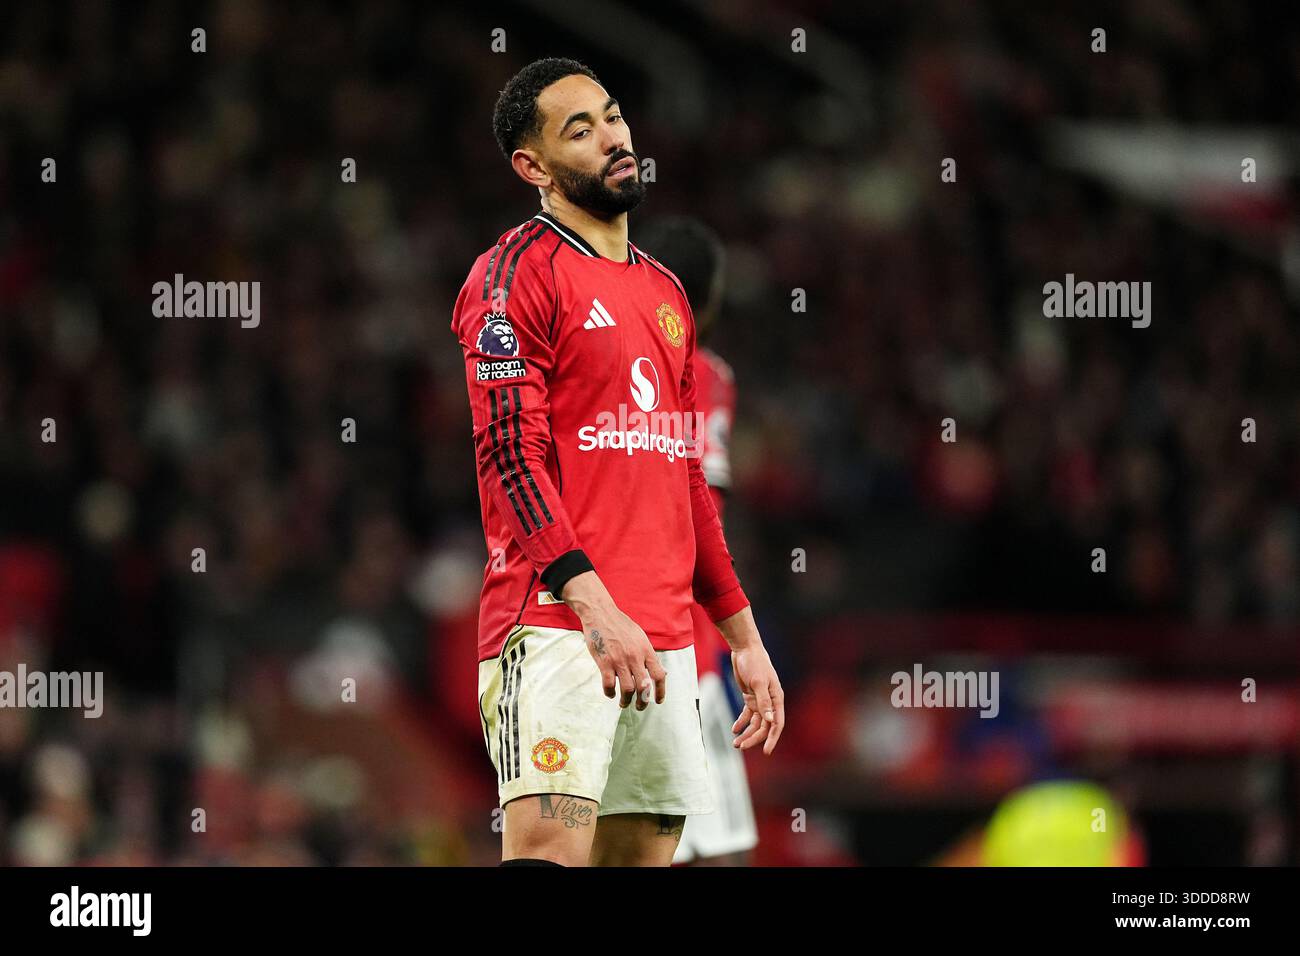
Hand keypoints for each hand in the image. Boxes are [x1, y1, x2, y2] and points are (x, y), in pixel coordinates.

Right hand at [561, 571, 665, 709]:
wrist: (601, 614)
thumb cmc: (621, 625)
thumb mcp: (640, 637)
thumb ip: (648, 655)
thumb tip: (661, 672)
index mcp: (646, 650)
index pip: (659, 675)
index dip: (661, 691)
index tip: (658, 700)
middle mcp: (635, 657)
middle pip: (643, 687)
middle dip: (642, 702)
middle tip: (640, 707)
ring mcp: (619, 660)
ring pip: (627, 690)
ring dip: (626, 701)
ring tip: (624, 703)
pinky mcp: (604, 662)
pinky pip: (609, 685)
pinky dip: (610, 693)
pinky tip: (610, 693)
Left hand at [714, 606, 783, 753]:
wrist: (745, 649)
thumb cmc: (755, 663)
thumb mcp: (759, 682)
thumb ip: (764, 701)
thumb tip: (769, 720)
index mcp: (777, 699)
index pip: (777, 724)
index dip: (772, 738)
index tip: (766, 751)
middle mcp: (770, 702)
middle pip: (764, 726)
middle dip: (753, 738)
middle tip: (740, 747)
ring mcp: (760, 700)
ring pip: (755, 723)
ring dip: (747, 733)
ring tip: (735, 743)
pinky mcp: (751, 697)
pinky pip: (748, 715)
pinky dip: (742, 723)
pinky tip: (734, 729)